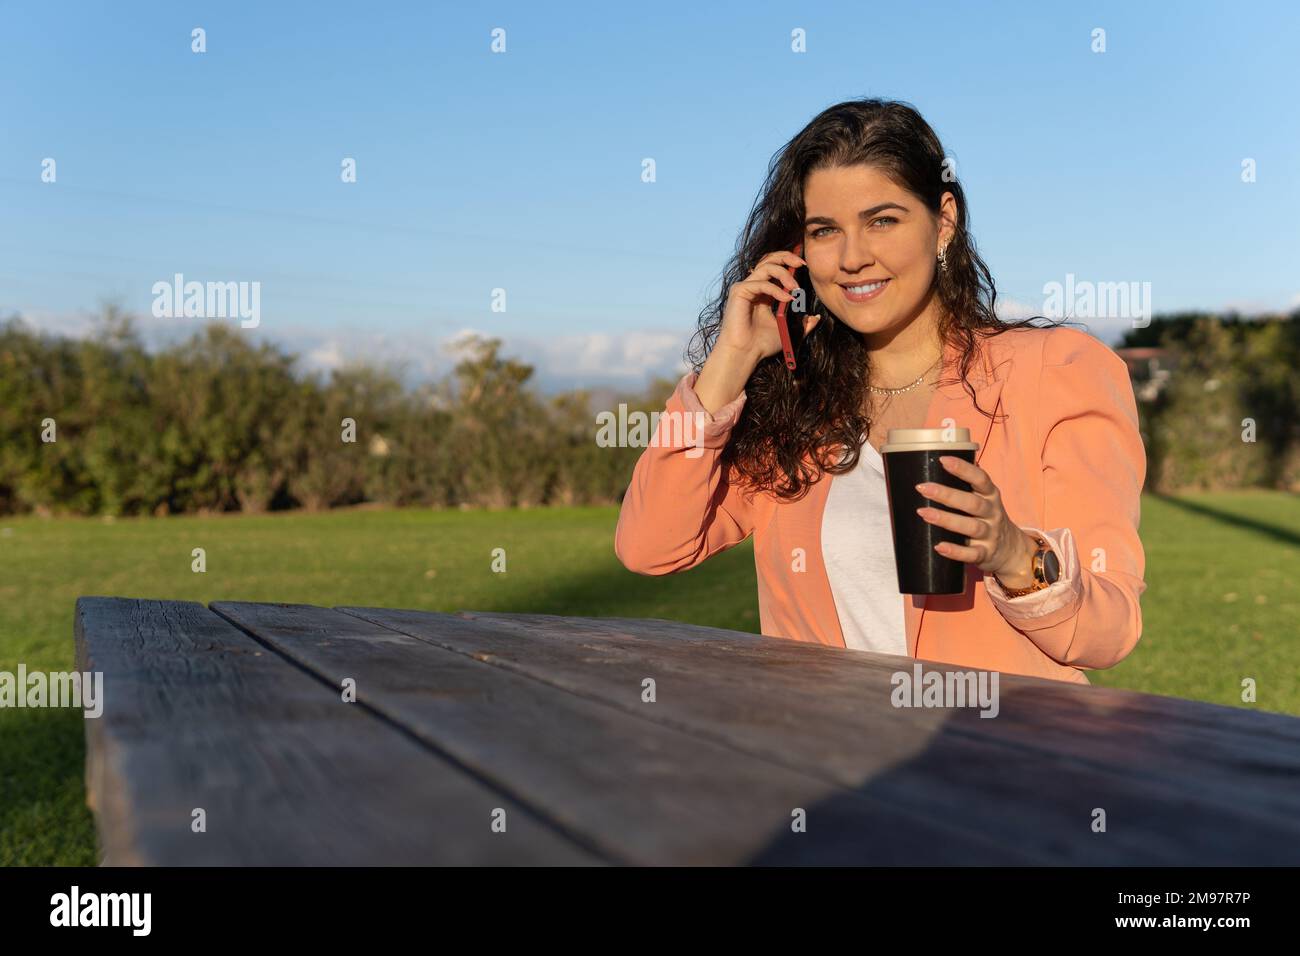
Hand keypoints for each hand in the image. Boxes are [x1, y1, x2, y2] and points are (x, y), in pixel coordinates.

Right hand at [716, 249, 822, 363]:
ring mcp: (745, 287)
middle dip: (787, 257)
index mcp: (763, 292)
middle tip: (802, 263)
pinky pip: (761, 283)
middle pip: (769, 259)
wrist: (745, 354)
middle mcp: (753, 286)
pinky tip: (787, 299)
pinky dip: (776, 290)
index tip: (805, 264)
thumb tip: (815, 318)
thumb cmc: (761, 344)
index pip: (775, 267)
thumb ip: (801, 324)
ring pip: (766, 267)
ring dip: (785, 274)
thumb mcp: (787, 331)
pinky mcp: (739, 292)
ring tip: (796, 288)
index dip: (789, 261)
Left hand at [914, 455, 1037, 586]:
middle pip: (972, 503)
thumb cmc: (988, 517)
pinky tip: (939, 546)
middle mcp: (992, 513)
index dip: (963, 469)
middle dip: (947, 494)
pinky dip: (956, 551)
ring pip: (970, 527)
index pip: (980, 479)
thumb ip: (969, 484)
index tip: (943, 460)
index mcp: (991, 496)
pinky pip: (972, 554)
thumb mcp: (985, 498)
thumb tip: (942, 460)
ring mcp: (990, 534)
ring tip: (923, 513)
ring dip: (946, 520)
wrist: (1011, 549)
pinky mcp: (986, 553)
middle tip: (923, 487)